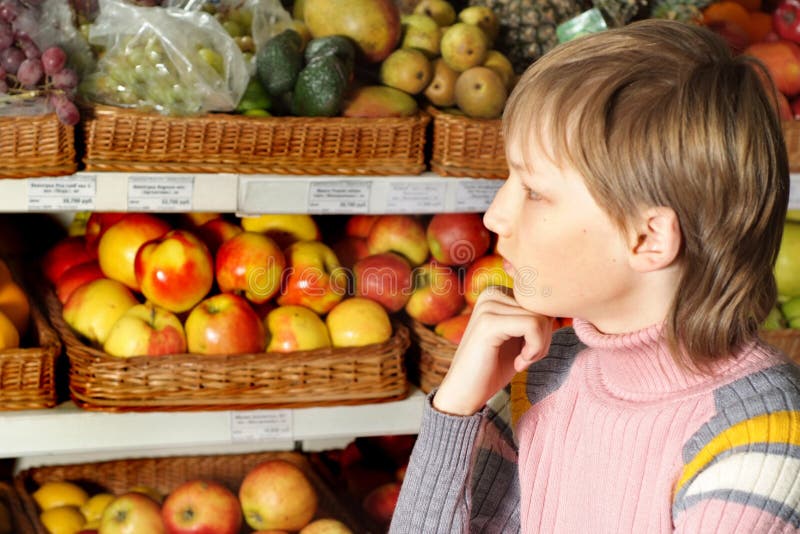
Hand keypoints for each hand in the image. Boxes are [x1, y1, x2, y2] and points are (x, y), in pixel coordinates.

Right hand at [433, 286, 552, 415]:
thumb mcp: (520, 338)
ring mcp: (488, 306)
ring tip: (521, 361)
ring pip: (542, 318)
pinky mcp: (489, 323)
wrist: (465, 393)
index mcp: (499, 292)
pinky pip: (533, 326)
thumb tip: (564, 306)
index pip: (543, 302)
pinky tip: (519, 364)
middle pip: (544, 308)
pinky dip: (534, 349)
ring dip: (539, 347)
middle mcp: (492, 293)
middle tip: (526, 359)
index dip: (545, 330)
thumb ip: (536, 319)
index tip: (529, 351)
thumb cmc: (494, 368)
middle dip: (544, 339)